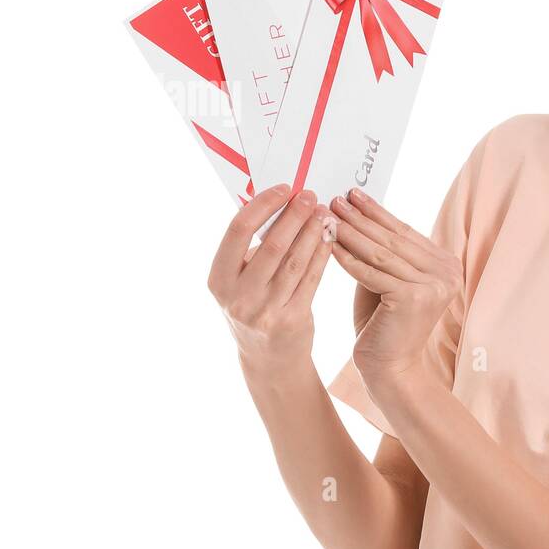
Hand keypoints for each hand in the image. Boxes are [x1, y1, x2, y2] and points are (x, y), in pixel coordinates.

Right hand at [207, 183, 333, 375]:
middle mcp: (238, 296)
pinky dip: (322, 254)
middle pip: (272, 245)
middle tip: (311, 196)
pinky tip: (330, 237)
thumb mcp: (240, 280)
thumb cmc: (254, 306)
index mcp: (218, 279)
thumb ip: (252, 248)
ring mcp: (265, 310)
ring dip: (313, 232)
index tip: (284, 189)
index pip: (237, 231)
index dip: (262, 205)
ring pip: (295, 261)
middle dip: (294, 215)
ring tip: (325, 212)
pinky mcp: (292, 319)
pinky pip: (312, 278)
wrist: (268, 359)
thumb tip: (280, 203)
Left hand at [328, 187, 462, 385]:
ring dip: (351, 232)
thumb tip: (356, 213)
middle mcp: (447, 273)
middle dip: (361, 218)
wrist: (390, 369)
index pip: (405, 232)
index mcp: (446, 265)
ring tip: (328, 216)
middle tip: (335, 199)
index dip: (377, 212)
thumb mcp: (387, 280)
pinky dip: (347, 257)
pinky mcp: (415, 297)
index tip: (352, 195)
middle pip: (393, 240)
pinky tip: (328, 243)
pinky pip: (372, 272)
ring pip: (381, 253)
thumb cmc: (384, 325)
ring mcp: (434, 286)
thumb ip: (382, 253)